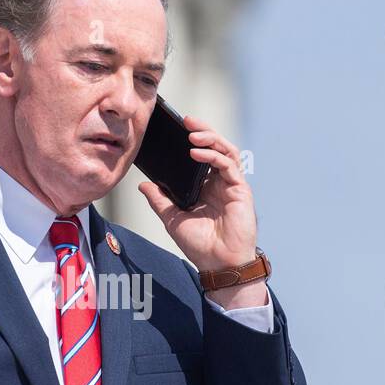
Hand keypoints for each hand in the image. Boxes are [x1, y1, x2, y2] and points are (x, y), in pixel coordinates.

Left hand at [137, 114, 267, 308]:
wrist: (218, 264)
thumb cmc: (200, 245)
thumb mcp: (172, 218)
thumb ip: (159, 200)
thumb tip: (143, 184)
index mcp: (206, 186)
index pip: (201, 155)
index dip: (192, 139)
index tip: (176, 129)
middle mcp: (220, 182)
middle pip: (215, 147)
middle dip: (202, 131)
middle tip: (186, 120)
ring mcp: (232, 185)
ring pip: (226, 151)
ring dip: (210, 138)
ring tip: (192, 133)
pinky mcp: (241, 190)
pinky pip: (229, 166)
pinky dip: (214, 156)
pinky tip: (197, 153)